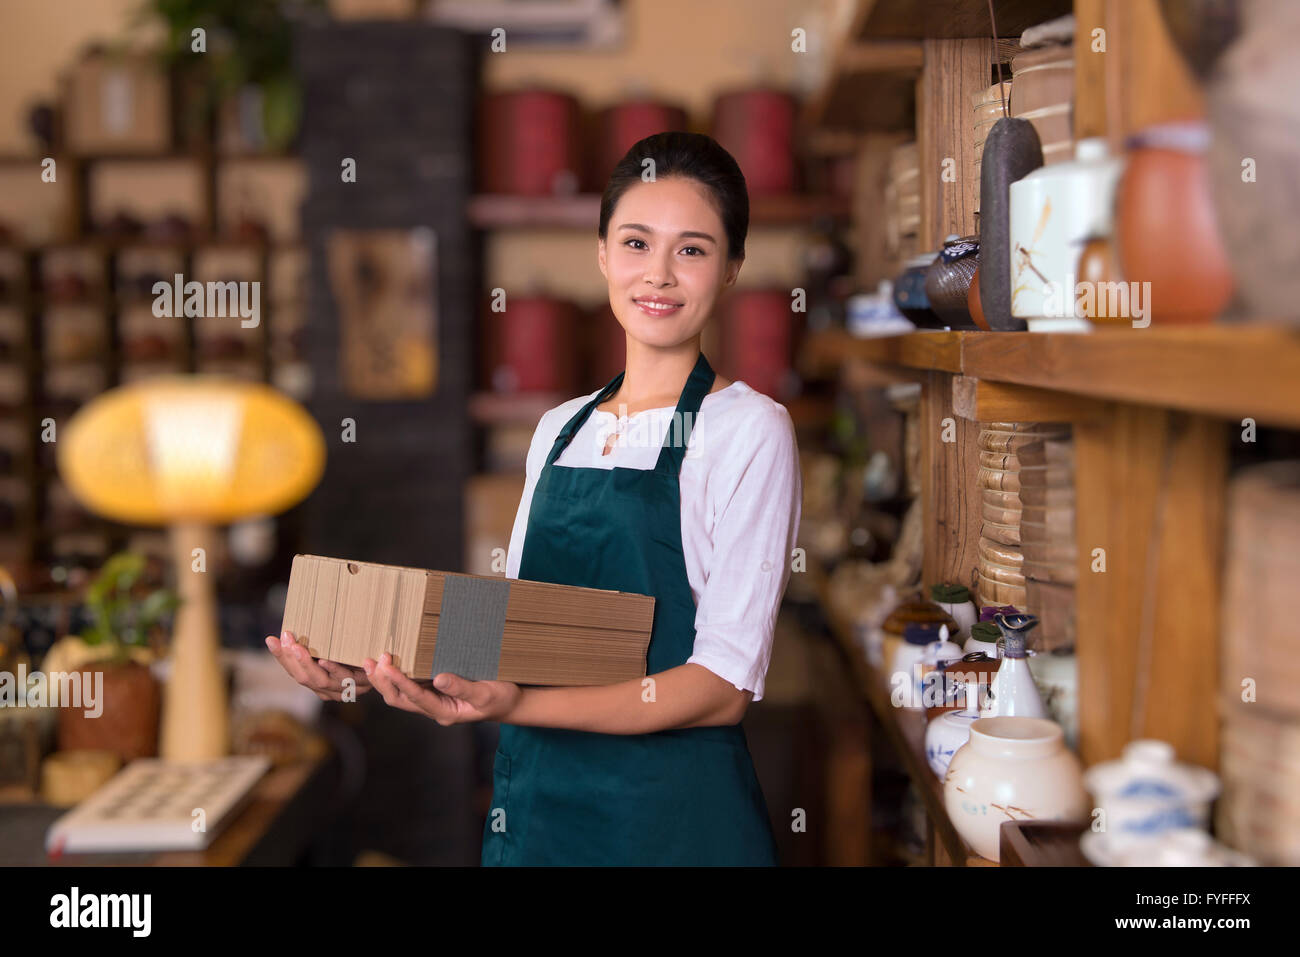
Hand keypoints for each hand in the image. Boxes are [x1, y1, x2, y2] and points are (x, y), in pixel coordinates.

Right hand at [265, 630, 373, 700]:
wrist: (386, 668)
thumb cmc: (356, 654)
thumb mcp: (332, 646)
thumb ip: (316, 641)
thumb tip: (296, 621)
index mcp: (315, 680)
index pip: (292, 670)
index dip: (281, 656)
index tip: (271, 639)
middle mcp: (326, 689)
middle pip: (303, 677)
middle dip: (291, 659)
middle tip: (286, 639)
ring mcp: (343, 690)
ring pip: (320, 680)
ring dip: (308, 663)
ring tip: (299, 648)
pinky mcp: (360, 686)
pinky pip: (345, 679)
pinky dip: (334, 670)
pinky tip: (326, 660)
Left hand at [364, 653, 520, 725]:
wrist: (511, 702)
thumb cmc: (501, 699)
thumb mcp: (486, 694)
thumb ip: (463, 688)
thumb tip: (439, 679)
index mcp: (445, 712)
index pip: (416, 697)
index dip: (400, 682)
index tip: (387, 667)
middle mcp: (435, 709)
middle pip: (399, 699)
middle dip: (383, 681)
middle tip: (373, 660)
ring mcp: (433, 701)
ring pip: (401, 694)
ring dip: (385, 679)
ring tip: (372, 661)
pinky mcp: (436, 692)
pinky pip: (410, 686)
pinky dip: (396, 675)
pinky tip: (390, 663)